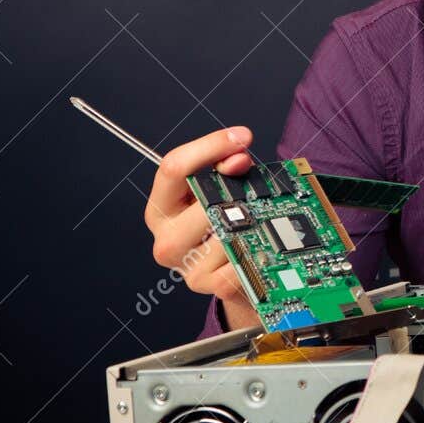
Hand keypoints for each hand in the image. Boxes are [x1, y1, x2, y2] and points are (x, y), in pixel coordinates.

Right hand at [144, 126, 259, 328]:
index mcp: (160, 208)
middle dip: (239, 188)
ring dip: (253, 220)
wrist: (234, 276)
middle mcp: (165, 238)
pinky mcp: (208, 285)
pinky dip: (258, 248)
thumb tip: (238, 159)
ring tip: (263, 222)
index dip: (210, 146)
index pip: (174, 167)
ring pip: (227, 228)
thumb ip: (225, 167)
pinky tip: (262, 245)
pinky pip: (240, 258)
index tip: (242, 136)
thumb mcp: (220, 190)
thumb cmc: (225, 225)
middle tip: (262, 187)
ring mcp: (185, 266)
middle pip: (204, 199)